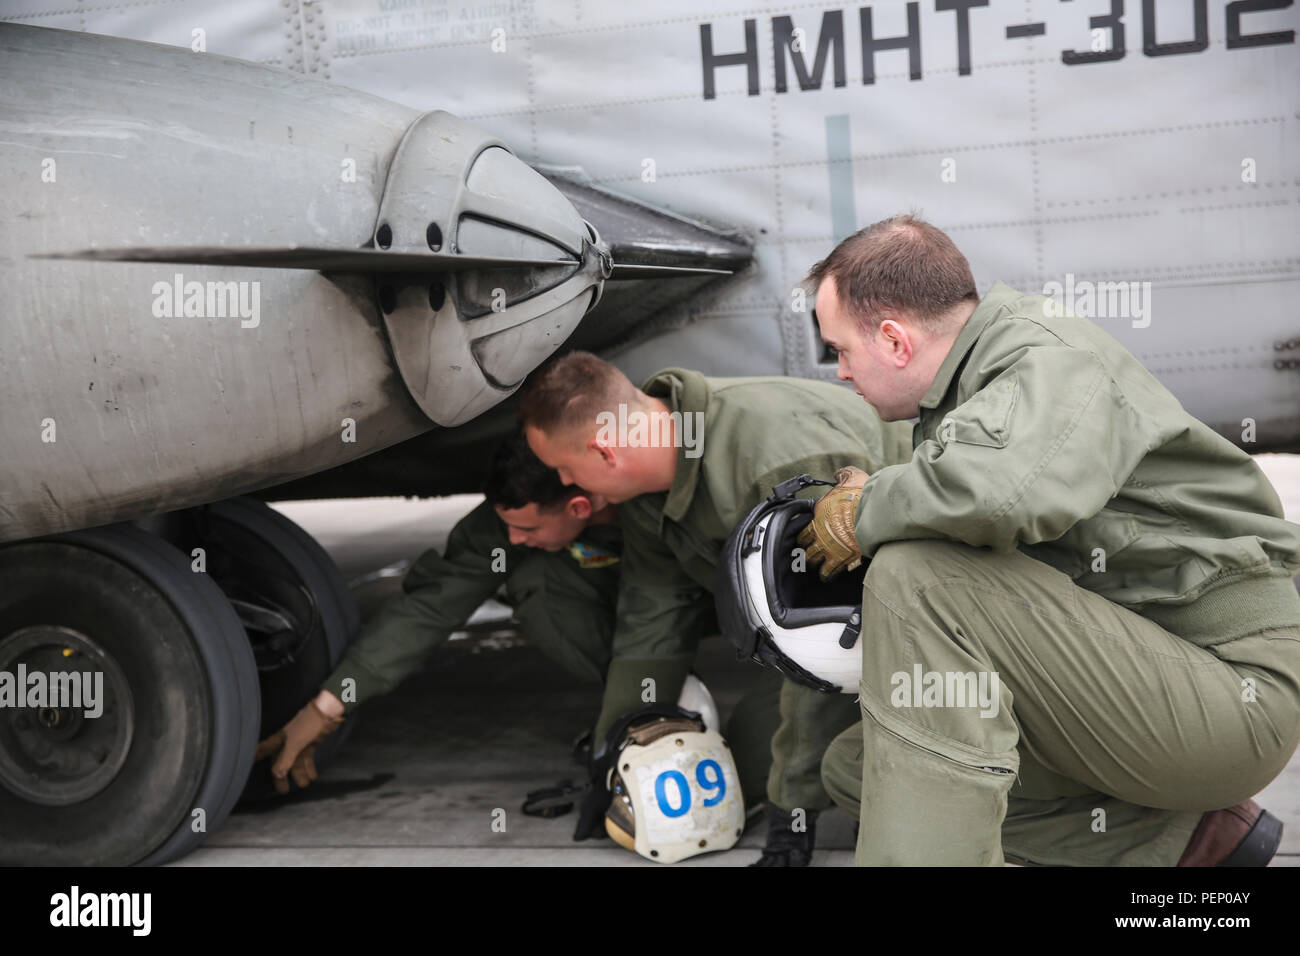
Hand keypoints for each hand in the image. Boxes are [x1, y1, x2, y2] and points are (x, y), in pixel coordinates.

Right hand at [254, 693, 344, 793]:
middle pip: (280, 761)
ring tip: (304, 784)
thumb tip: (277, 774)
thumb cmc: (308, 724)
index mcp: (279, 739)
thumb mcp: (295, 743)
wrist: (328, 712)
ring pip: (296, 761)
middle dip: (282, 776)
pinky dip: (309, 767)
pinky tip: (313, 776)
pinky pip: (307, 757)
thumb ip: (285, 759)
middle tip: (283, 791)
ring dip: (299, 773)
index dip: (256, 758)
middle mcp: (287, 741)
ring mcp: (299, 742)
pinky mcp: (310, 742)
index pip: (263, 750)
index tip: (248, 767)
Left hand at [796, 466, 869, 581]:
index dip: (805, 536)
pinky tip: (829, 575)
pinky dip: (828, 574)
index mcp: (819, 514)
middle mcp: (819, 532)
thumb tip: (840, 473)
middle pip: (806, 548)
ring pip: (813, 562)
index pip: (803, 530)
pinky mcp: (840, 559)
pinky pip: (828, 572)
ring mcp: (828, 547)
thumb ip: (843, 476)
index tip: (809, 539)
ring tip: (820, 568)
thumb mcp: (851, 478)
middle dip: (809, 553)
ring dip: (816, 565)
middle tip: (813, 555)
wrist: (875, 510)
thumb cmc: (863, 494)